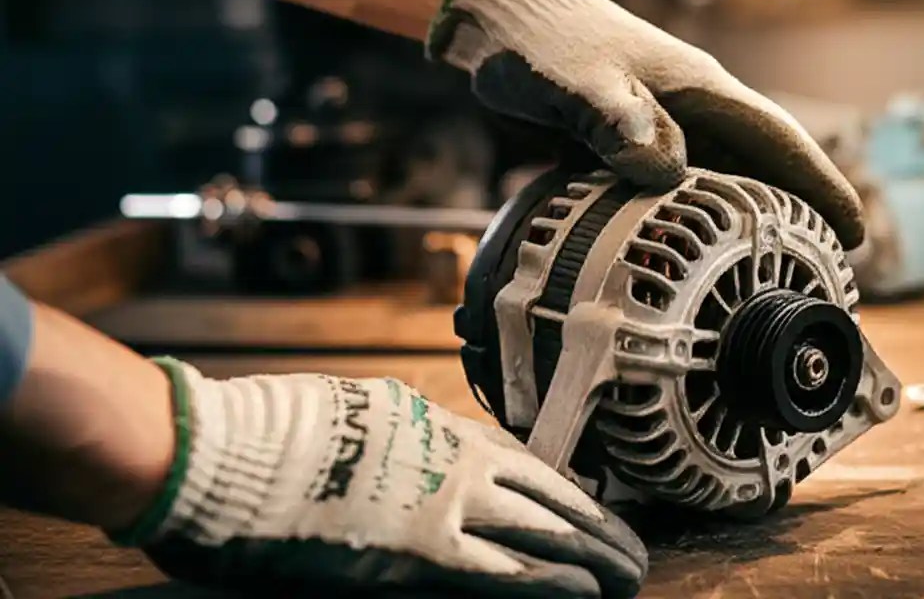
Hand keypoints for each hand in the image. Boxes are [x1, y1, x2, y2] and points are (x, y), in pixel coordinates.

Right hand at [116, 359, 646, 597]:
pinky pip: (502, 571)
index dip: (565, 489)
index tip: (594, 507)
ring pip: (541, 529)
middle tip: (632, 552)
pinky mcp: (415, 555)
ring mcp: (437, 504)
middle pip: (547, 494)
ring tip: (628, 576)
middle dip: (596, 526)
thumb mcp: (349, 415)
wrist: (218, 451)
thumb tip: (425, 458)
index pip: (521, 459)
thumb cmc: (265, 434)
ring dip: (592, 555)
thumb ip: (399, 439)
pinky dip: (549, 581)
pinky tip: (584, 592)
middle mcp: (448, 459)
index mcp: (430, 425)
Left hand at [429, 0, 864, 248]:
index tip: (851, 232)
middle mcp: (688, 111)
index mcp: (699, 90)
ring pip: (711, 185)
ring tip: (756, 281)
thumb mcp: (584, 81)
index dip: (818, 186)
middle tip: (815, 271)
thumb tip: (664, 172)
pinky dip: (676, 225)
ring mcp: (657, 128)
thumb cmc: (546, 40)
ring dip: (734, 227)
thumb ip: (622, 120)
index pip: (777, 141)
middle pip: (756, 171)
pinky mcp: (622, 145)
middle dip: (790, 217)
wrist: (497, 21)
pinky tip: (675, 261)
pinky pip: (663, 192)